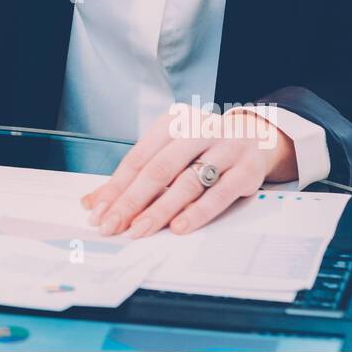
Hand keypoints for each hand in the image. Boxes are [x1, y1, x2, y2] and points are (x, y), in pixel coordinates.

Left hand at [80, 104, 295, 236]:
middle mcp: (198, 130)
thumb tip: (93, 202)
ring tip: (141, 230)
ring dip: (161, 209)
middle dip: (132, 201)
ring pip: (188, 181)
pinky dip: (199, 211)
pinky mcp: (247, 169)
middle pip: (159, 169)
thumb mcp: (170, 151)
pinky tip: (180, 226)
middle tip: (113, 226)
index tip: (98, 212)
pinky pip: (221, 193)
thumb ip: (135, 176)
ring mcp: (225, 148)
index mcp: (173, 121)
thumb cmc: (203, 148)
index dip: (116, 187)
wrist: (257, 136)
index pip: (138, 157)